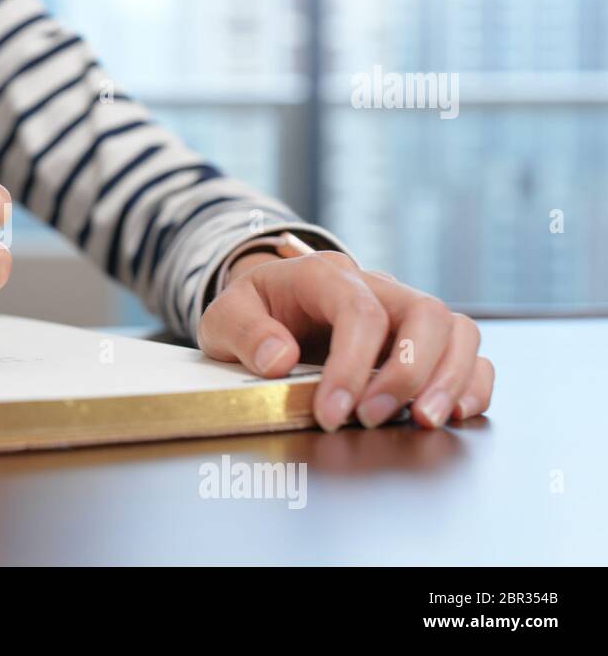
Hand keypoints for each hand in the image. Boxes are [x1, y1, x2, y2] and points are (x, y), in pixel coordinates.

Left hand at [197, 251, 493, 431]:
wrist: (269, 304)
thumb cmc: (252, 311)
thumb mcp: (225, 316)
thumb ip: (244, 333)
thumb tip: (280, 360)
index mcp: (325, 274)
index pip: (359, 311)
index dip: (352, 366)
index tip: (332, 413)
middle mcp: (377, 286)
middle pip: (425, 313)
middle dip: (408, 373)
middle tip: (374, 418)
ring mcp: (405, 312)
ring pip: (457, 330)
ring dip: (450, 380)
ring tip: (423, 422)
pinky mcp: (423, 341)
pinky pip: (468, 353)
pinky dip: (471, 383)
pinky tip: (454, 414)